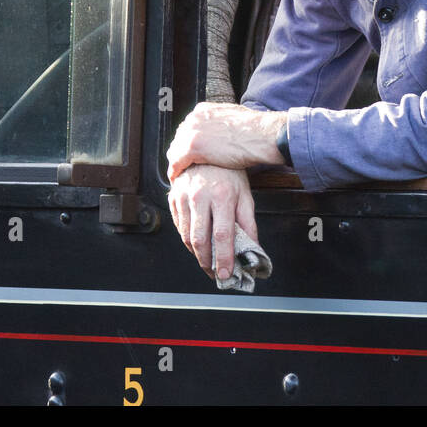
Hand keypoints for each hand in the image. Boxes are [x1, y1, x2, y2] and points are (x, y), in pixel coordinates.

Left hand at [166, 102, 286, 181]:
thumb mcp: (234, 118)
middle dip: (181, 153)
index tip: (190, 154)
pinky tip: (177, 179)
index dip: (188, 143)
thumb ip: (221, 122)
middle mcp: (194, 118)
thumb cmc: (255, 130)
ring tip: (180, 175)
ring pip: (175, 151)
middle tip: (184, 167)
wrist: (262, 135)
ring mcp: (192, 131)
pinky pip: (176, 163)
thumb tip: (223, 130)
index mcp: (203, 110)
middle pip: (178, 139)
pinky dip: (175, 172)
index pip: (187, 128)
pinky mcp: (193, 147)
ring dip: (177, 163)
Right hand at [167, 164, 256, 280]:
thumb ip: (248, 223)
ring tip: (207, 261)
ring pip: (186, 236)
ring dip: (196, 254)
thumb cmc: (229, 174)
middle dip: (207, 262)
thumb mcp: (245, 196)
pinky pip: (179, 227)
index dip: (224, 258)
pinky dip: (187, 240)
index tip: (226, 273)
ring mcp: (184, 197)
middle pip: (200, 240)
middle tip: (215, 273)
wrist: (206, 152)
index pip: (222, 235)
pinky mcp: (173, 198)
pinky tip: (198, 243)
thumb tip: (253, 248)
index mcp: (222, 196)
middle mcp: (200, 197)